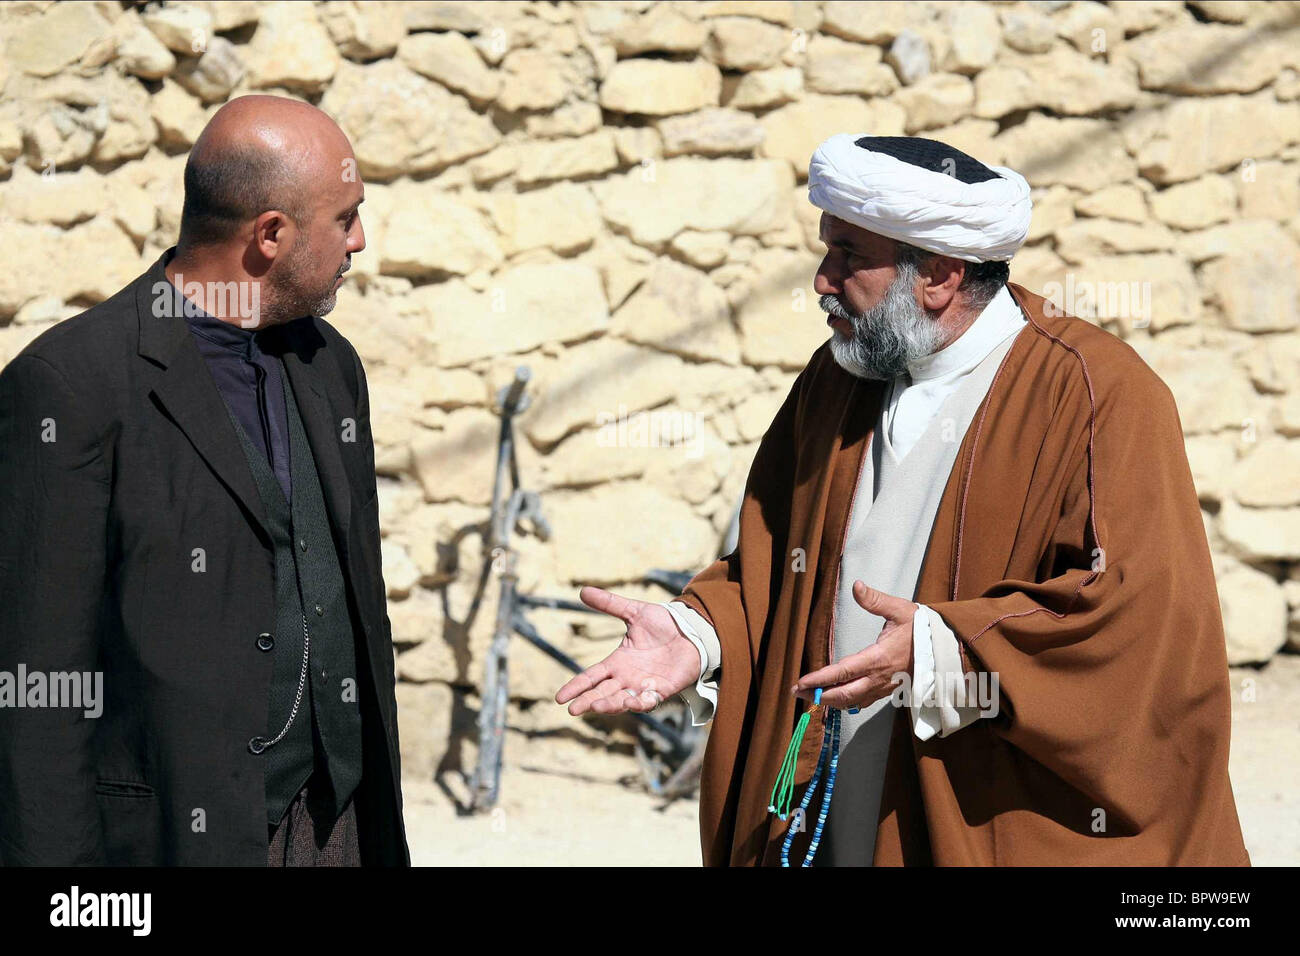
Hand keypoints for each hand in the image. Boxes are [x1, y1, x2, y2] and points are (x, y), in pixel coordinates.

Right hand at [555, 586, 702, 716]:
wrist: (693, 630)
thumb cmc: (664, 623)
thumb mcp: (634, 611)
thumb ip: (610, 604)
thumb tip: (582, 591)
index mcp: (617, 662)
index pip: (592, 677)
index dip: (576, 686)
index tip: (559, 698)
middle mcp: (627, 677)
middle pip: (602, 693)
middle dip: (588, 701)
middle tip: (573, 709)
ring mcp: (644, 686)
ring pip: (622, 700)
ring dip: (609, 705)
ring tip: (595, 707)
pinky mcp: (663, 690)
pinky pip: (649, 701)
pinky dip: (639, 704)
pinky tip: (631, 702)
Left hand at [792, 581, 916, 709]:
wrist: (946, 648)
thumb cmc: (922, 628)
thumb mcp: (899, 609)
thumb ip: (875, 600)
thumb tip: (856, 586)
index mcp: (878, 657)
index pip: (842, 672)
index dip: (820, 679)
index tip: (801, 682)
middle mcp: (879, 677)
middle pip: (844, 693)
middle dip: (818, 694)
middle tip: (796, 693)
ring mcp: (885, 686)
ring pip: (853, 701)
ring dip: (830, 701)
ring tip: (810, 697)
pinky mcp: (890, 690)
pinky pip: (865, 701)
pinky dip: (848, 703)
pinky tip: (837, 701)